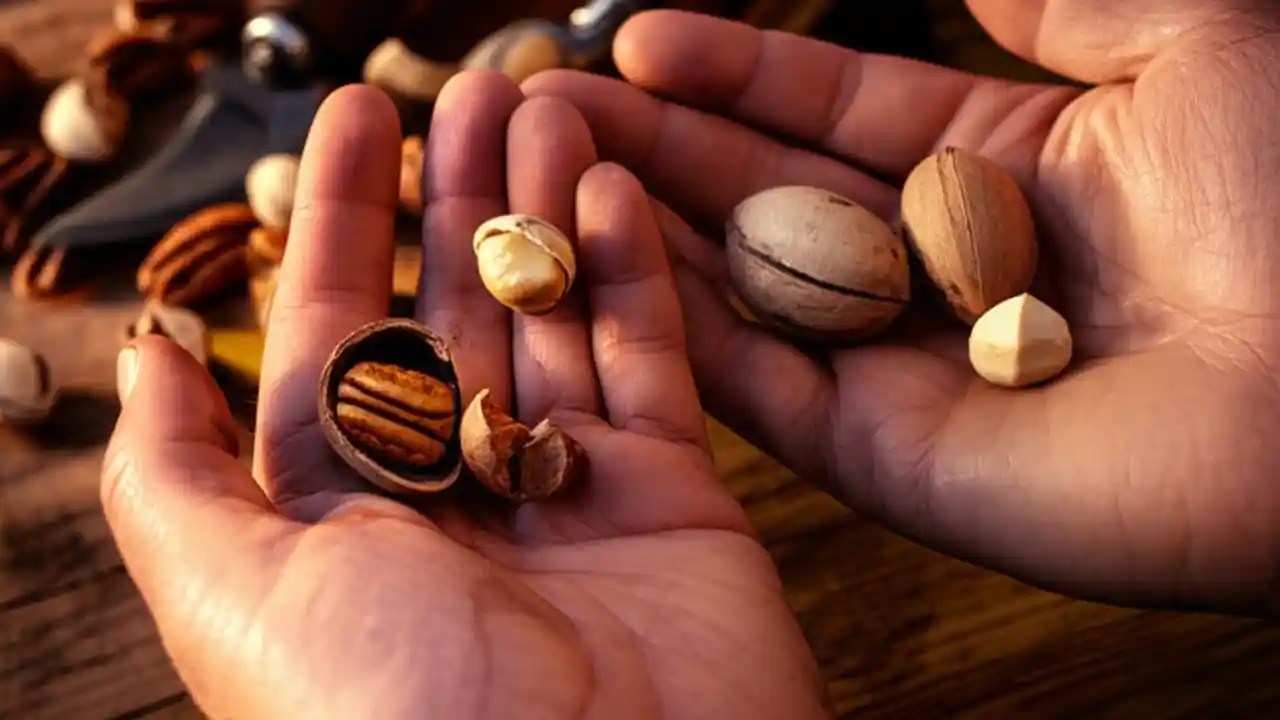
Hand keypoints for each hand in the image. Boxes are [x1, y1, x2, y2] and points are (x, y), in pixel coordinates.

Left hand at [102, 79, 828, 718]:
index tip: (362, 115)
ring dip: (551, 211)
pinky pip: (651, 363)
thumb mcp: (234, 594)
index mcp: (344, 511)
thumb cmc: (395, 717)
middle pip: (454, 307)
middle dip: (462, 193)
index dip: (344, 216)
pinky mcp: (672, 498)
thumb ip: (175, 474)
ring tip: (553, 105)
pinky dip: (636, 275)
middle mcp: (454, 495)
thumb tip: (146, 357)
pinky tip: (616, 191)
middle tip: (482, 88)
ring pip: (554, 317)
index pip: (336, 328)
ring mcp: (569, 492)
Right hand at [525, 4, 1279, 613]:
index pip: (833, 112)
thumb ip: (1053, 0)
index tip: (641, 34)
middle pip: (770, 198)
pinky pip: (767, 390)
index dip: (736, 71)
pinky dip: (684, 328)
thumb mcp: (1183, 35)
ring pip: (750, 293)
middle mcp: (943, 272)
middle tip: (551, 97)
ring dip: (644, 229)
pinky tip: (605, 259)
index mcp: (1004, 170)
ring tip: (544, 165)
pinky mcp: (896, 463)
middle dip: (659, 145)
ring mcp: (912, 371)